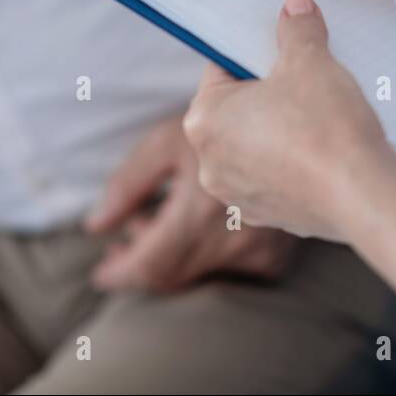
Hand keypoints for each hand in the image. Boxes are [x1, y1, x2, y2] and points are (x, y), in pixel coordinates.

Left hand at [84, 114, 296, 291]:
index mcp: (197, 215)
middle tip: (126, 241)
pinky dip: (206, 254)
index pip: (149, 267)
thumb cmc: (228, 120)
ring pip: (198, 272)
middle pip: (171, 275)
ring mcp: (257, 254)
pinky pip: (230, 267)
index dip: (120, 273)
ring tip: (158, 224)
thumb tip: (96, 226)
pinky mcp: (277, 256)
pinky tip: (200, 225)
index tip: (102, 272)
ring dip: (173, 256)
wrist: (299, 122)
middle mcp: (229, 243)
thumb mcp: (169, 141)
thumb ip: (127, 186)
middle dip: (142, 262)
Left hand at [183, 0, 395, 240]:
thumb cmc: (326, 128)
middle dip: (268, 95)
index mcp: (203, 120)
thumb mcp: (311, 61)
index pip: (221, 70)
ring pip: (257, 146)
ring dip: (281, 131)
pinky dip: (296, 164)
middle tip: (304, 83)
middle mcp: (210, 163)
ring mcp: (239, 195)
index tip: (281, 54)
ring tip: (320, 118)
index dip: (254, 56)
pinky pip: (278, 177)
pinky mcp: (271, 216)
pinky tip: (326, 151)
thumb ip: (297, 29)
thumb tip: (295, 4)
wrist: (363, 195)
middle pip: (237, 111)